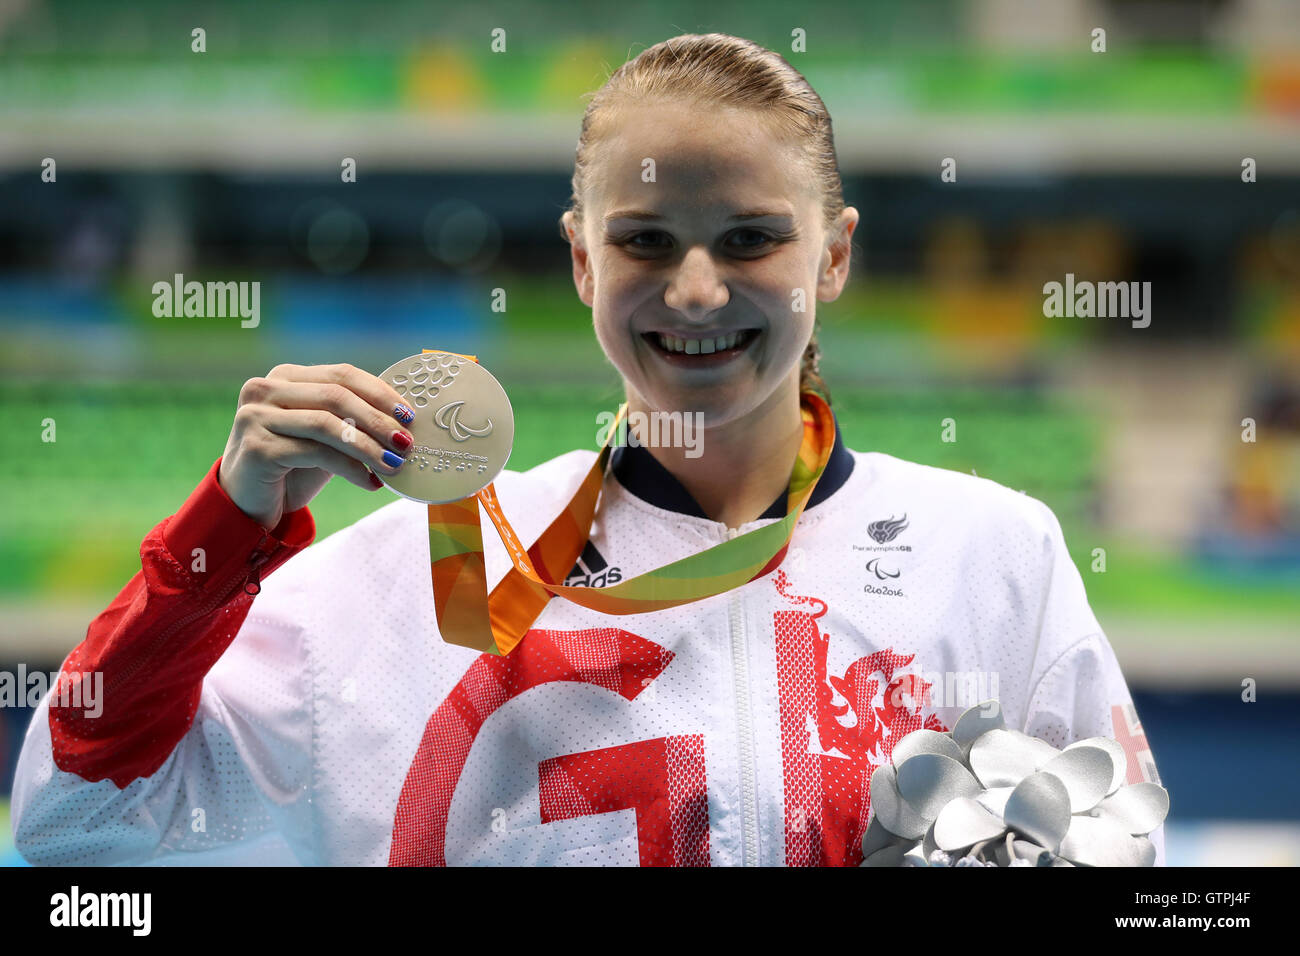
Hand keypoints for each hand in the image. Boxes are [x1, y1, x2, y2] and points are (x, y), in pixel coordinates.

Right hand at [218, 363, 415, 529]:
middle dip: (379, 421)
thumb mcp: (325, 436)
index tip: (410, 416)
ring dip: (368, 446)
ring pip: (328, 425)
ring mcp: (256, 416)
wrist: (248, 502)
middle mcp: (265, 388)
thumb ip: (352, 419)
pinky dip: (350, 469)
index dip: (380, 393)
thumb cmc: (292, 466)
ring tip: (394, 465)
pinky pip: (317, 454)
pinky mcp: (257, 447)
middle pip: (337, 396)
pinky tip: (370, 483)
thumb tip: (404, 420)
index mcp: (285, 376)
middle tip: (407, 443)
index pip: (342, 375)